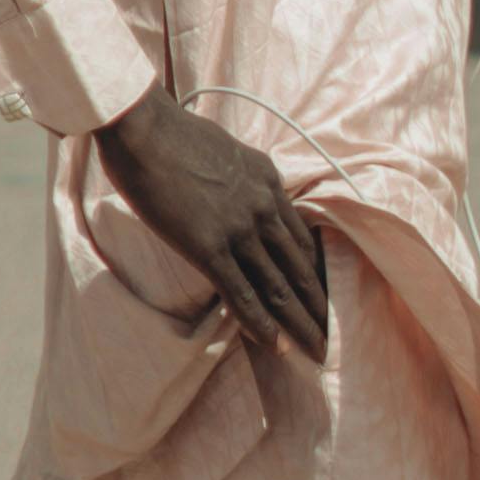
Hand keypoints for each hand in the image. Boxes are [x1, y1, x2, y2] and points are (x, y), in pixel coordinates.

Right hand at [95, 88, 332, 357]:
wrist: (143, 126)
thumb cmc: (173, 134)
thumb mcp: (226, 152)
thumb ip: (241, 180)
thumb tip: (240, 198)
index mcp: (269, 181)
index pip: (301, 237)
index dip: (316, 272)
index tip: (326, 297)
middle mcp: (264, 206)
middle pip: (301, 267)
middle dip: (320, 306)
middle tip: (335, 337)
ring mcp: (239, 228)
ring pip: (279, 286)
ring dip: (301, 323)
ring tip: (318, 352)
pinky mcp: (209, 246)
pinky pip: (242, 293)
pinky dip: (261, 323)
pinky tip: (276, 346)